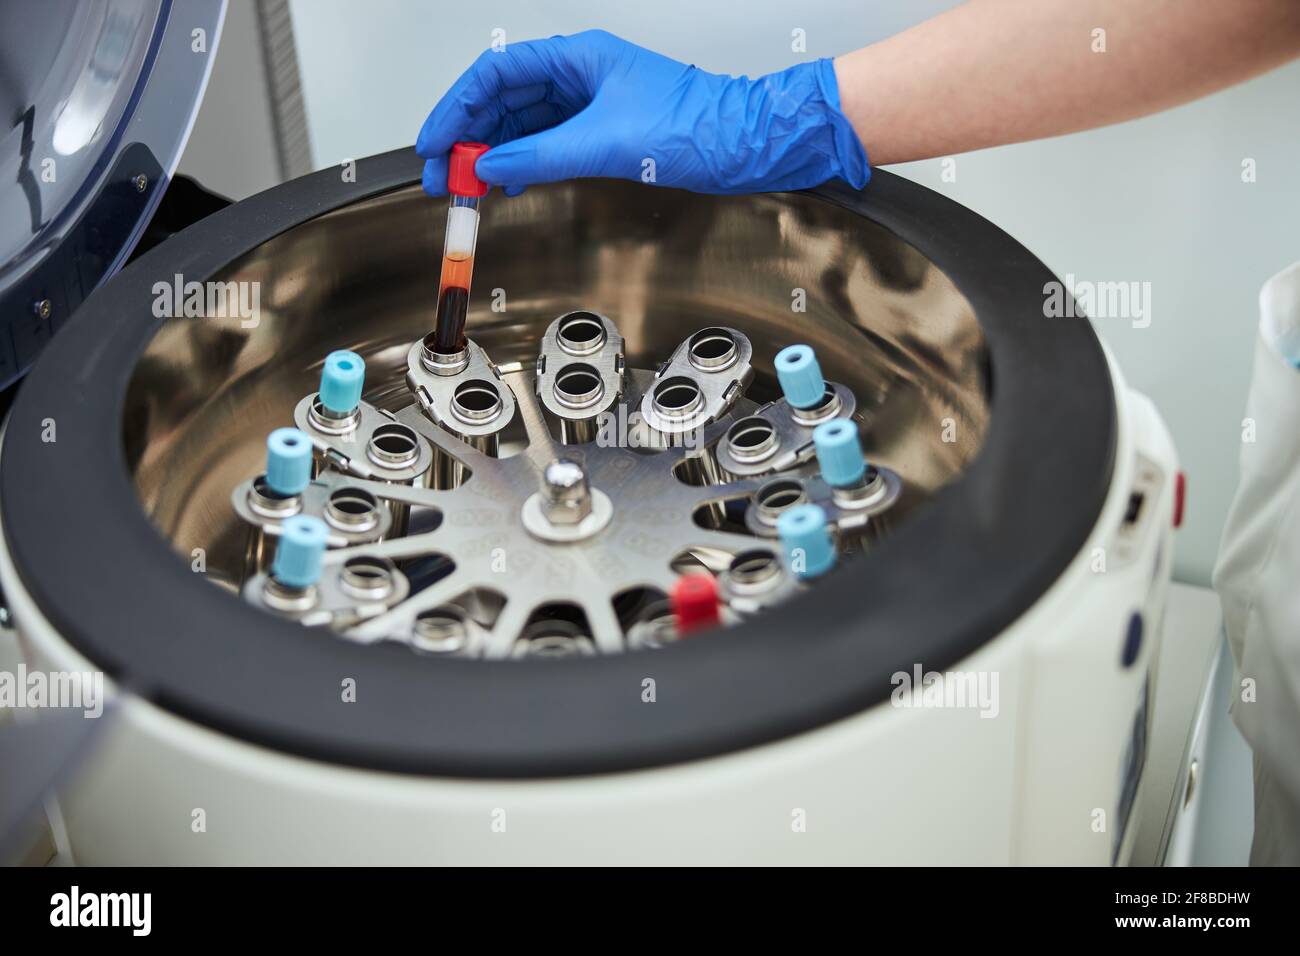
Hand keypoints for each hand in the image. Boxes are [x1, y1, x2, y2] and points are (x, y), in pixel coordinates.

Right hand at [416, 30, 868, 196]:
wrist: (748, 143)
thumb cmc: (697, 126)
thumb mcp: (606, 143)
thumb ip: (540, 156)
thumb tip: (490, 168)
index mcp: (576, 58)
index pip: (495, 74)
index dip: (456, 108)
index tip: (433, 143)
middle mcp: (579, 74)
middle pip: (502, 99)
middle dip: (466, 137)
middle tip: (442, 175)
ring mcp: (590, 102)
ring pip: (521, 123)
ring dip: (490, 154)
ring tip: (466, 187)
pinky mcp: (602, 131)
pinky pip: (545, 143)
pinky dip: (520, 163)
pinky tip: (507, 183)